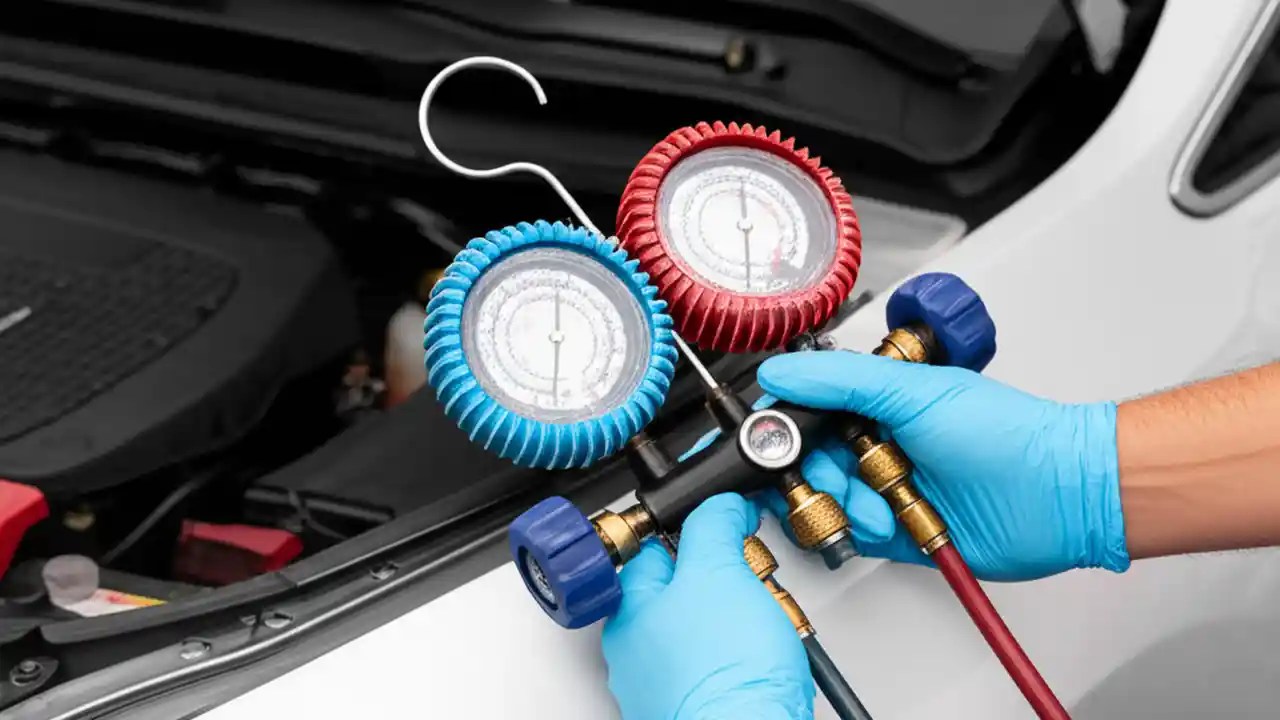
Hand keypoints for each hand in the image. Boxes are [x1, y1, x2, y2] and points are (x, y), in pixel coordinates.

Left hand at [601, 494, 813, 719]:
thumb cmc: (727, 674)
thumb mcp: (718, 571)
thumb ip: (712, 528)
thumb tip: (718, 507)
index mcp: (628, 614)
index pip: (655, 549)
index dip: (695, 530)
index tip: (723, 525)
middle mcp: (638, 653)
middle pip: (682, 592)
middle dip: (723, 580)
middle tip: (749, 583)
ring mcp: (666, 685)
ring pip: (706, 631)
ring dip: (738, 620)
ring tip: (763, 627)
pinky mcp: (699, 708)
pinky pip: (724, 667)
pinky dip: (745, 659)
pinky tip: (764, 659)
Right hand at [757, 351, 1128, 580]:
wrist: (1056, 496)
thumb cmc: (1003, 434)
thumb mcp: (912, 392)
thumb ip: (839, 378)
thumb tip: (780, 370)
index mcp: (876, 402)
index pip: (806, 411)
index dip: (786, 428)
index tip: (778, 439)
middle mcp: (876, 442)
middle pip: (806, 462)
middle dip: (819, 472)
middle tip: (845, 471)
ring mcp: (884, 487)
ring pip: (825, 501)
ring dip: (847, 503)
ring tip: (883, 499)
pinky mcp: (895, 531)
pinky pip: (851, 535)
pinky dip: (863, 530)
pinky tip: (891, 520)